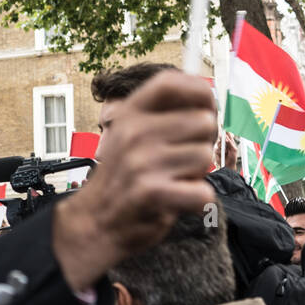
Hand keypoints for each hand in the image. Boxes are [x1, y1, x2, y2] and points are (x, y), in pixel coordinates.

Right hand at [52, 71, 216, 290]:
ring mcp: (142, 162)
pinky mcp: (152, 192)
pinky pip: (202, 191)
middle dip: (203, 141)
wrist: (95, 222)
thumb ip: (163, 114)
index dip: (200, 90)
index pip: (171, 83)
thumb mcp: (130, 133)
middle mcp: (134, 132)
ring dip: (197, 173)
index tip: (208, 105)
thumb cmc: (123, 176)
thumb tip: (209, 99)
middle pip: (203, 122)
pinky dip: (198, 200)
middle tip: (183, 158)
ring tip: (174, 179)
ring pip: (205, 156)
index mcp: (130, 113)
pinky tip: (179, 199)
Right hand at [214, 133, 238, 171]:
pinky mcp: (217, 152)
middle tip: (224, 140)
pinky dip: (219, 152)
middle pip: (222, 138)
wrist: (228, 165)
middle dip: (223, 139)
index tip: (225, 132)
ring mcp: (220, 148)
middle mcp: (225, 144)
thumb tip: (227, 139)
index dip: (226, 133)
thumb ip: (231, 144)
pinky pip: (216, 149)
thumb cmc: (233, 158)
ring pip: (218, 143)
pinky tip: (222, 154)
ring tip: (226, 151)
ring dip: (222, 147)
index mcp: (230, 143)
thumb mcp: (234, 150)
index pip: (228, 135)